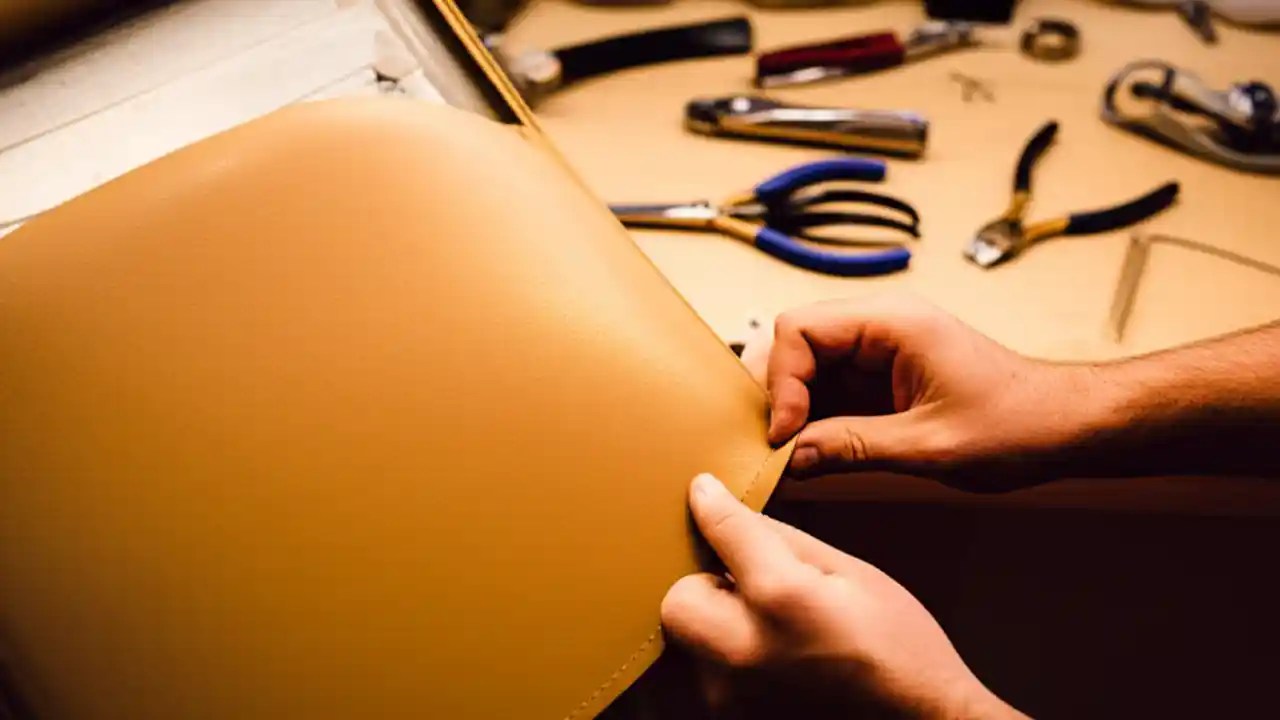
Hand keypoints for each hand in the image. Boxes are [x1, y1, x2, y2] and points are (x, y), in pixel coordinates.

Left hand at [661, 474, 1024, 719]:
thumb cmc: (899, 651)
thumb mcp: (851, 573)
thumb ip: (780, 538)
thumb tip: (729, 507)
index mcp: (781, 600)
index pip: (721, 530)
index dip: (711, 503)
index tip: (702, 492)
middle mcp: (742, 653)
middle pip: (679, 599)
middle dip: (704, 583)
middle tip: (746, 587)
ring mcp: (731, 699)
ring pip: (689, 641)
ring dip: (717, 625)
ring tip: (773, 634)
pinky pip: (705, 675)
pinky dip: (727, 660)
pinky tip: (774, 663)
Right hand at [747, 294, 1108, 490]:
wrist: (1066, 427)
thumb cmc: (1018, 424)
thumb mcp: (928, 447)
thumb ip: (850, 448)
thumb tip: (788, 460)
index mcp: (892, 323)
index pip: (798, 329)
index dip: (780, 381)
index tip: (784, 434)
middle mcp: (879, 327)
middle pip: (793, 345)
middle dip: (778, 394)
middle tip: (776, 446)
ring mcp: (879, 351)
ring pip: (805, 370)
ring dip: (793, 411)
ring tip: (790, 456)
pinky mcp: (882, 379)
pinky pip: (829, 391)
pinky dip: (813, 422)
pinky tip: (812, 455)